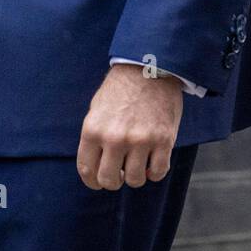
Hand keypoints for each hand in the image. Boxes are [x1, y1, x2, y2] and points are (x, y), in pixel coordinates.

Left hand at [77, 63, 183, 189]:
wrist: (149, 68)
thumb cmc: (122, 88)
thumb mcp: (97, 109)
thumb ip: (95, 137)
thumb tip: (95, 166)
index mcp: (93, 129)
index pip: (87, 170)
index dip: (92, 182)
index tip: (98, 182)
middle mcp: (115, 138)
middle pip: (109, 181)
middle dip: (114, 181)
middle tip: (119, 174)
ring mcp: (140, 140)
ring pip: (135, 180)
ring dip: (136, 176)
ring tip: (137, 162)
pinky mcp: (163, 140)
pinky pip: (158, 172)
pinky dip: (155, 172)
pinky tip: (153, 160)